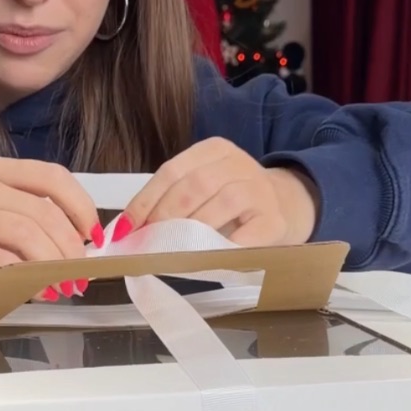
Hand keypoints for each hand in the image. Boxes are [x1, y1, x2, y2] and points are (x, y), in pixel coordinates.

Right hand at [0, 155, 99, 285]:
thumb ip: (13, 205)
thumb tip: (63, 237)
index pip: (51, 177)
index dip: (81, 206)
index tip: (92, 233)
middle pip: (45, 212)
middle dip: (71, 247)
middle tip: (79, 272)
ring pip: (28, 235)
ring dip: (54, 264)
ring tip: (62, 285)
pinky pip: (0, 262)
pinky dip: (25, 278)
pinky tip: (35, 289)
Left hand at [120, 139, 317, 245]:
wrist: (285, 206)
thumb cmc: (232, 202)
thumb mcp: (203, 189)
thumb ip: (171, 200)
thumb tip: (128, 229)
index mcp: (214, 150)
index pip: (171, 172)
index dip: (145, 201)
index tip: (126, 228)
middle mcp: (238, 163)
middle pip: (193, 186)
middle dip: (164, 217)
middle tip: (147, 243)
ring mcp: (259, 190)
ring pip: (219, 204)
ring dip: (190, 232)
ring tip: (169, 251)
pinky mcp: (274, 220)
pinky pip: (244, 235)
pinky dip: (221, 248)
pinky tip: (204, 260)